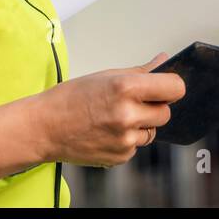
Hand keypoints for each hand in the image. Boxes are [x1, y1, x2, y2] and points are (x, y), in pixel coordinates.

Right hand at [36, 51, 184, 167]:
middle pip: (165, 112)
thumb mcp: (106, 76)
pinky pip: (137, 146)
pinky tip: (106, 131)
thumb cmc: (70, 98)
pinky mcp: (120, 157)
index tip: (166, 86)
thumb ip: (141, 71)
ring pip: (151, 131)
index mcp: (125, 88)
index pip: (175, 88)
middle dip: (154, 107)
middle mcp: (128, 115)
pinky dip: (127, 140)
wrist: (44, 127)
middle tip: (132, 102)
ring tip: (113, 117)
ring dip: (140, 124)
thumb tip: (164, 60)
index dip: (171, 86)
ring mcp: (125, 140)